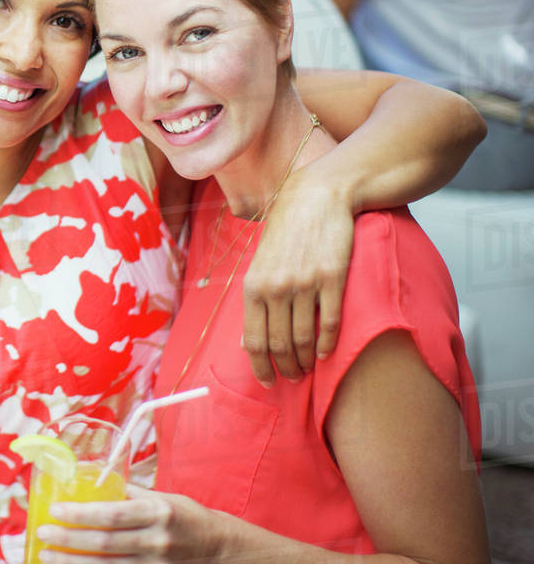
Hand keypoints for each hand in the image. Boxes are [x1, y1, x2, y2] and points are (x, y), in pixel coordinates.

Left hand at [36, 484, 223, 562]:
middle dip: (69, 539)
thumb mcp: (162, 497)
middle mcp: (157, 540)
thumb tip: (93, 478)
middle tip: (43, 533)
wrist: (219, 549)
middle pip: (104, 543)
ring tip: (48, 555)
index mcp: (158, 512)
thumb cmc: (186, 517)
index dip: (80, 514)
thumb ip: (128, 492)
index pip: (112, 514)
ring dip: (73, 562)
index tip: (55, 510)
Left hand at [242, 171, 353, 385]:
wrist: (316, 198)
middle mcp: (276, 287)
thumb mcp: (260, 264)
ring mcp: (304, 284)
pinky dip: (327, 343)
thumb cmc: (286, 232)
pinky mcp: (332, 278)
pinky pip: (329, 323)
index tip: (267, 381)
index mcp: (253, 285)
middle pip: (279, 345)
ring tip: (307, 369)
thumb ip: (255, 300)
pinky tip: (325, 352)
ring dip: (306, 361)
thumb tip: (246, 341)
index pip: (254, 341)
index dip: (260, 367)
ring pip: (304, 339)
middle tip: (293, 379)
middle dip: (286, 369)